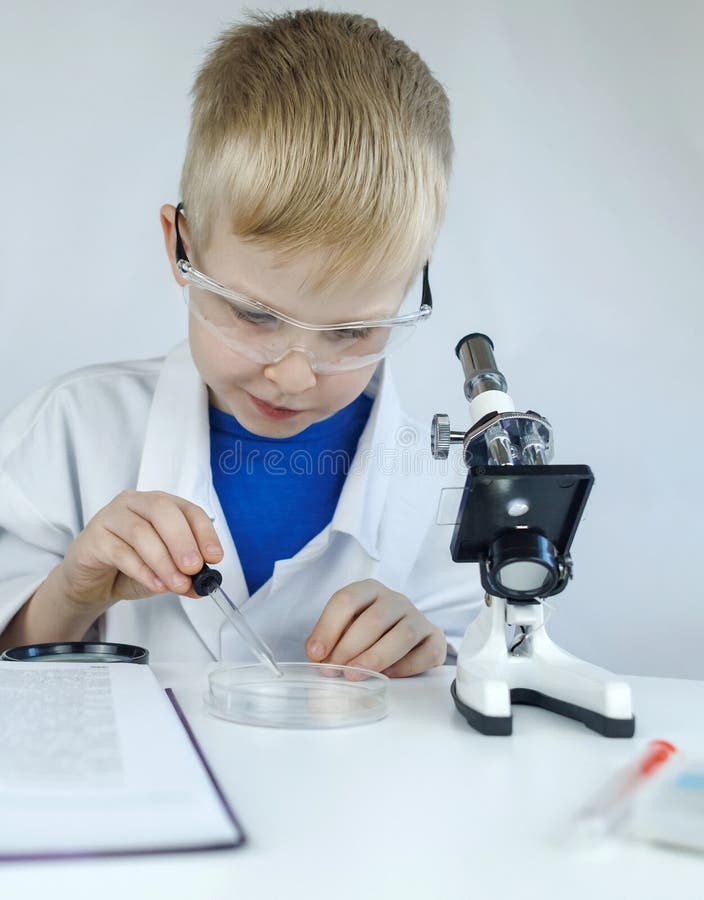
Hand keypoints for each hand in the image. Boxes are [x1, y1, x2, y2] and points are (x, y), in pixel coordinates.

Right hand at [58, 490, 223, 613]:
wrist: (92, 580)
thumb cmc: (131, 566)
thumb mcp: (165, 571)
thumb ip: (184, 575)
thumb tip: (204, 585)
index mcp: (160, 505)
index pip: (189, 510)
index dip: (204, 532)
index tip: (214, 557)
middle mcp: (136, 503)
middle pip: (162, 511)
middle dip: (183, 541)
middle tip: (194, 568)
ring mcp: (111, 517)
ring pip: (141, 532)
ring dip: (163, 561)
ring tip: (176, 584)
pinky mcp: (93, 537)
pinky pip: (120, 551)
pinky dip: (142, 570)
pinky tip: (155, 584)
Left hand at [305, 579, 446, 677]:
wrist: (408, 636)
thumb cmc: (370, 632)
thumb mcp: (347, 628)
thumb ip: (332, 639)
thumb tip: (318, 657)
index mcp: (369, 590)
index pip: (346, 600)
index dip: (328, 628)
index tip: (316, 654)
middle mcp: (395, 600)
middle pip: (374, 619)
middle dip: (349, 648)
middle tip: (334, 670)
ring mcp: (418, 617)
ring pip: (402, 635)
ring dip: (375, 658)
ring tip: (355, 675)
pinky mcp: (435, 639)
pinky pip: (425, 653)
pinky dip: (405, 667)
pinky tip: (387, 677)